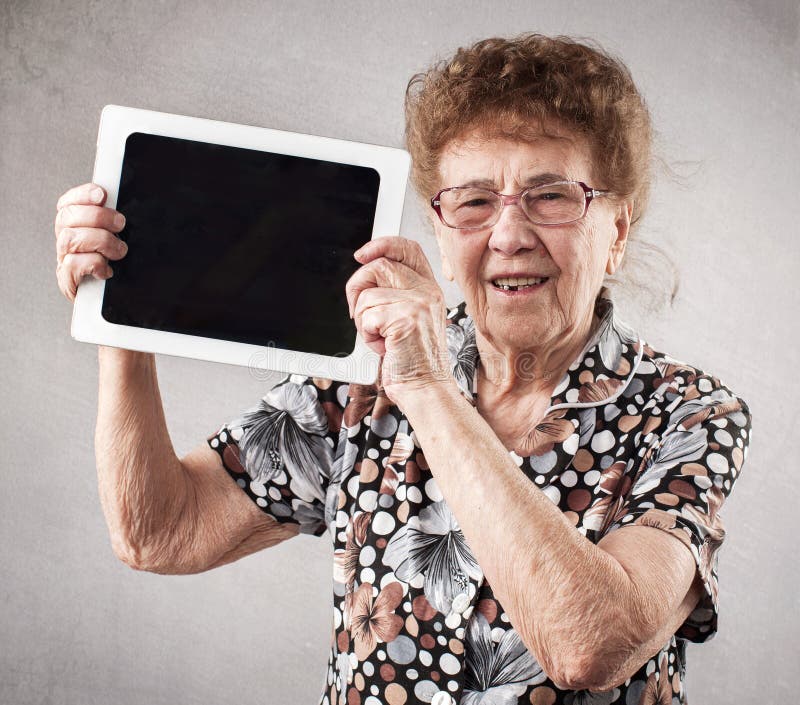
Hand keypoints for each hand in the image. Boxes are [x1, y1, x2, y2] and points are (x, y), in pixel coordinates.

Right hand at [54, 183, 127, 300]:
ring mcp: (64, 259)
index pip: (68, 203)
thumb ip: (117, 223)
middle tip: (120, 224)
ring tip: (119, 250)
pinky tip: (107, 269)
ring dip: (100, 240)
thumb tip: (128, 205)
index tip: (102, 195)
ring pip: (70, 239)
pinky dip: (94, 263)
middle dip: (97, 216)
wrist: (112, 301)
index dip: (82, 195)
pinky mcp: (68, 280)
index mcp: (75, 227)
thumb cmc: (119, 267)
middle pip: (67, 217)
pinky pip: (73, 264)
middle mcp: (66, 240)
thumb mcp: (120, 239)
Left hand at [345, 237, 451, 400]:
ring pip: (368, 293)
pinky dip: (366, 334)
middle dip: (357, 287)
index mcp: (429, 288)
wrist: (425, 388)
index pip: (407, 248)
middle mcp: (427, 292)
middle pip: (379, 265)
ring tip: (379, 336)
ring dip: (363, 319)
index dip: (382, 244)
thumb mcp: (408, 318)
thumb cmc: (413, 359)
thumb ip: (395, 293)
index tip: (362, 255)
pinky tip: (383, 346)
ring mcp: (419, 303)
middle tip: (358, 311)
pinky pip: (367, 315)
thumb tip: (366, 273)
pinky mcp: (406, 318)